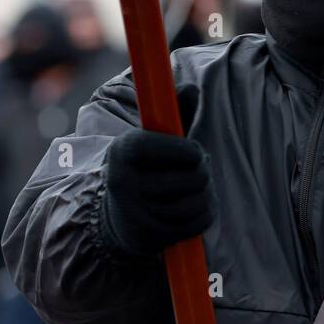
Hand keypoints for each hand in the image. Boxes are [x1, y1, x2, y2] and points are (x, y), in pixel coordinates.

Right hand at [100, 86, 216, 257]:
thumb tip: (190, 88)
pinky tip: (188, 212)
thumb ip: (176, 114)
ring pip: (196, 201)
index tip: (192, 153)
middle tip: (192, 173)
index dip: (192, 152)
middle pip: (194, 176)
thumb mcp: (157, 139)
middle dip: (202, 174)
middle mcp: (123, 178)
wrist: (120, 217)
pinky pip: (196, 223)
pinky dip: (202, 216)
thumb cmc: (148, 169)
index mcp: (125, 148)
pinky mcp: (146, 235)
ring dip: (203, 197)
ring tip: (190, 192)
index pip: (177, 149)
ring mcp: (133, 210)